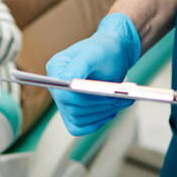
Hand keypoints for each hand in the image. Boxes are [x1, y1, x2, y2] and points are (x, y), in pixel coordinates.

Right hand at [44, 13, 141, 134]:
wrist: (113, 54)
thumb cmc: (104, 49)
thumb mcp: (94, 53)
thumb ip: (80, 66)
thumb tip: (70, 83)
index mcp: (56, 68)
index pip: (63, 94)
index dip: (82, 99)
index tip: (106, 94)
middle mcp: (57, 86)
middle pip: (73, 109)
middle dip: (99, 105)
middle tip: (120, 98)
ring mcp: (64, 100)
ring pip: (79, 119)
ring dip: (102, 113)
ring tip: (121, 101)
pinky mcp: (74, 111)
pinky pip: (80, 127)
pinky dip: (97, 121)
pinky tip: (110, 110)